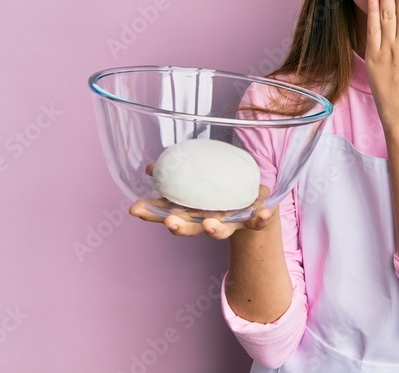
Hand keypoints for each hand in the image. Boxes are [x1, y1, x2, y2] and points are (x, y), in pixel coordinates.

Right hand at [128, 163, 274, 239]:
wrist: (253, 203)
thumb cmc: (219, 189)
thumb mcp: (197, 179)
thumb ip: (176, 174)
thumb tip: (151, 167)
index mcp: (192, 211)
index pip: (167, 213)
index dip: (150, 213)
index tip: (134, 209)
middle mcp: (208, 221)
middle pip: (190, 229)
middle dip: (180, 227)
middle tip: (170, 222)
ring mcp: (231, 223)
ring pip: (220, 231)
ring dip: (214, 229)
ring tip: (209, 225)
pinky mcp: (253, 219)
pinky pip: (257, 221)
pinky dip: (260, 218)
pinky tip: (264, 212)